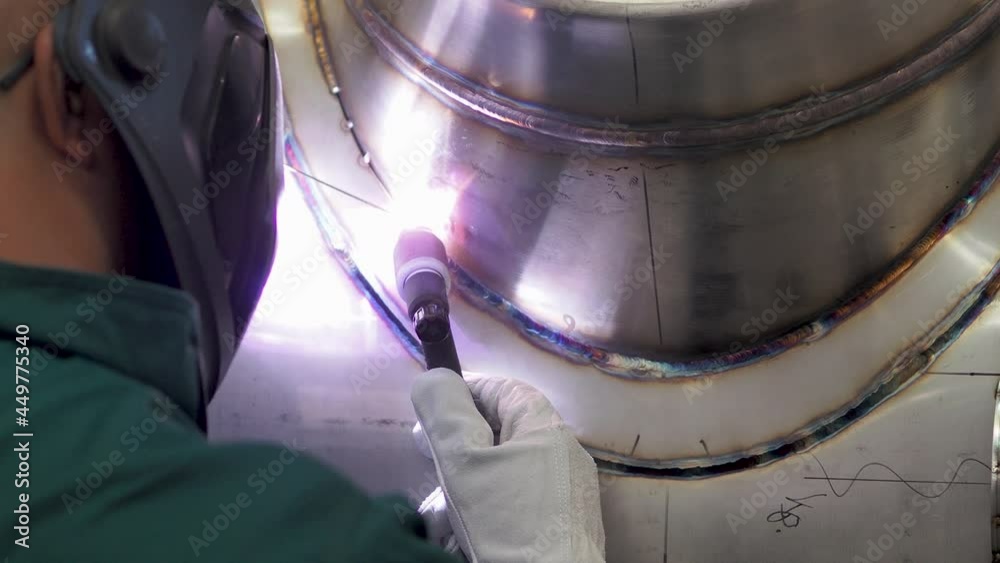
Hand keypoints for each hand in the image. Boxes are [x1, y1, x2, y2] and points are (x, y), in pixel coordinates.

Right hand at [411, 369, 605, 562]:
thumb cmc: (509, 523)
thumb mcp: (464, 462)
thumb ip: (445, 414)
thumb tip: (434, 378)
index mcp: (548, 431)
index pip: (506, 390)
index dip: (467, 391)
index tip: (433, 408)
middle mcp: (564, 459)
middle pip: (501, 436)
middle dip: (458, 452)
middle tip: (431, 466)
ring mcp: (568, 498)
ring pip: (503, 478)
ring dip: (466, 492)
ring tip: (440, 518)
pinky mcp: (562, 531)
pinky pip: (517, 510)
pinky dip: (488, 517)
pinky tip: (463, 539)